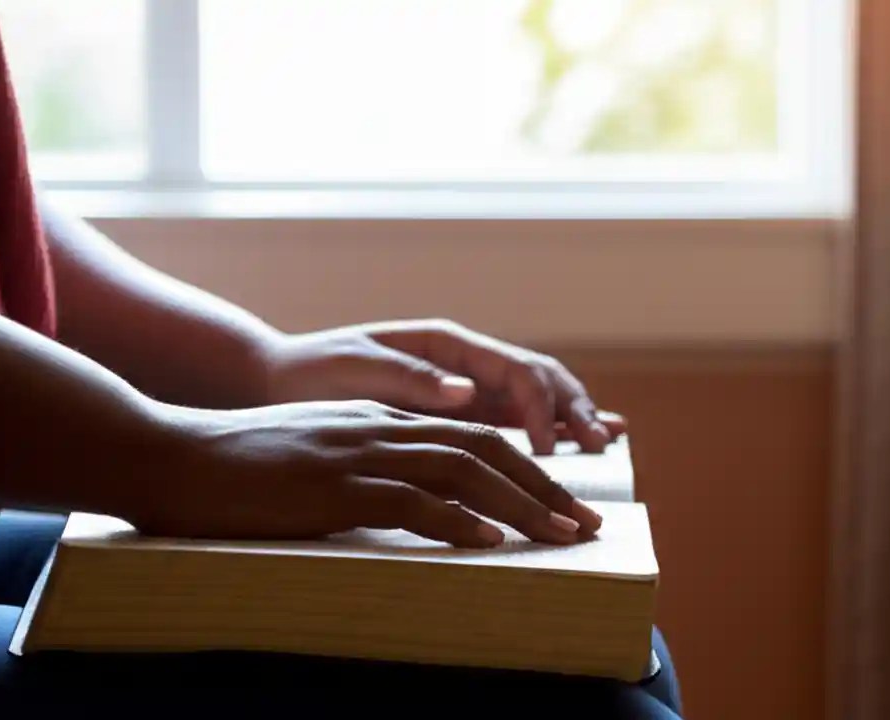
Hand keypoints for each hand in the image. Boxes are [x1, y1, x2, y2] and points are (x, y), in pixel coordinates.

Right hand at [132, 400, 602, 546]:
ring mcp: (357, 454)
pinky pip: (410, 501)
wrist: (170, 456)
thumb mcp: (310, 459)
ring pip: (462, 471)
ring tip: (564, 536)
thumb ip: (358, 470)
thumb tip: (403, 506)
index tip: (558, 502)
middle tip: (587, 523)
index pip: (469, 435)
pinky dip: (457, 521)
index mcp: (377, 420)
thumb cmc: (233, 469)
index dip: (522, 467)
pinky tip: (491, 543)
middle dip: (543, 485)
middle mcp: (378, 428)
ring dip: (520, 504)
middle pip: (483, 447)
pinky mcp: (332, 487)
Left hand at [264, 320, 625, 454]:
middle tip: (601, 446)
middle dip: (574, 408)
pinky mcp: (457, 413)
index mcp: (447, 344)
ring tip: (609, 442)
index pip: (514, 371)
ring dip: (573, 416)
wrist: (280, 380)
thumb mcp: (357, 371)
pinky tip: (578, 444)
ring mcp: (465, 386)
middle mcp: (464, 362)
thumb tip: (467, 393)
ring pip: (535, 398)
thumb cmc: (315, 373)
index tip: (548, 448)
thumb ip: (413, 381)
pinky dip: (549, 429)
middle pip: (538, 378)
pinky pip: (513, 420)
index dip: (540, 408)